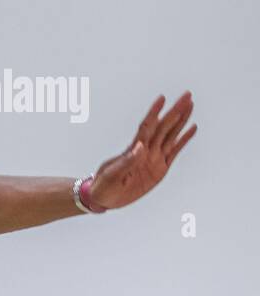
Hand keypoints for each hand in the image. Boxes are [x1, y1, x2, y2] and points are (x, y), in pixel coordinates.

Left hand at [90, 92, 195, 210]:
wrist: (105, 199)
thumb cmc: (104, 186)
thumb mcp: (112, 175)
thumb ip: (126, 162)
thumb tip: (140, 147)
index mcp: (133, 150)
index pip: (146, 127)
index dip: (153, 113)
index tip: (161, 99)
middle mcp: (146, 151)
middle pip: (163, 127)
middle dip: (175, 111)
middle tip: (187, 96)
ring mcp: (154, 159)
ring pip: (171, 135)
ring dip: (181, 121)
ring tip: (190, 105)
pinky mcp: (160, 169)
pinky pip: (174, 152)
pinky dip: (183, 140)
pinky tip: (192, 129)